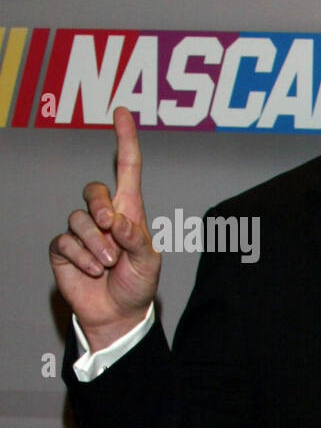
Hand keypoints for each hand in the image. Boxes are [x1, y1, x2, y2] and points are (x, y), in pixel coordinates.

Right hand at [49, 107, 159, 351]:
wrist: (118, 314)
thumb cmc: (137, 284)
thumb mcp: (148, 263)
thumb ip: (137, 240)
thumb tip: (119, 222)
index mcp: (130, 212)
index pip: (126, 169)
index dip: (125, 141)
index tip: (123, 113)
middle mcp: (104, 216)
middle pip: (93, 190)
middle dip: (100, 206)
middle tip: (112, 227)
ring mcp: (82, 232)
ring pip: (78, 220)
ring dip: (96, 244)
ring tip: (109, 264)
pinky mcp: (64, 249)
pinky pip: (65, 242)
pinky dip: (82, 257)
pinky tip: (93, 270)